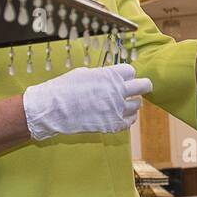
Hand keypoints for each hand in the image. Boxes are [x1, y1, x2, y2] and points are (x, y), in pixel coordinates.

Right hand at [22, 63, 152, 140]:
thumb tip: (110, 78)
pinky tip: (121, 115)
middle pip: (144, 86)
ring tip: (123, 103)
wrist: (52, 110)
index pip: (131, 71)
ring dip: (132, 103)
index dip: (127, 75)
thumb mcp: (84, 73)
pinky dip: (128, 118)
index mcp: (110, 75)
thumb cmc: (64, 88)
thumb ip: (102, 75)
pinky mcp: (113, 125)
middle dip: (142, 86)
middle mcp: (118, 91)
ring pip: (138, 104)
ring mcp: (117, 109)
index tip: (124, 78)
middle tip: (141, 88)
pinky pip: (130, 121)